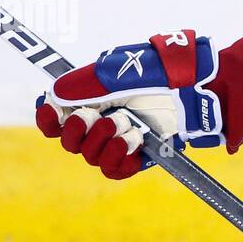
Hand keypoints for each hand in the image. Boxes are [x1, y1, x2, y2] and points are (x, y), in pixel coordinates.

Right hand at [36, 30, 224, 178]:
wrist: (195, 88)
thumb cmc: (159, 73)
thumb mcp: (117, 70)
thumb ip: (83, 84)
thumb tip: (54, 97)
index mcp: (91, 99)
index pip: (55, 118)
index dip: (47, 119)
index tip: (51, 111)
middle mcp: (102, 121)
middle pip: (69, 143)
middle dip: (78, 131)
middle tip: (99, 116)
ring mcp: (121, 140)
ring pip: (91, 158)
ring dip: (103, 142)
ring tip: (127, 124)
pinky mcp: (140, 156)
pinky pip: (115, 171)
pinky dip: (118, 159)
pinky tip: (132, 144)